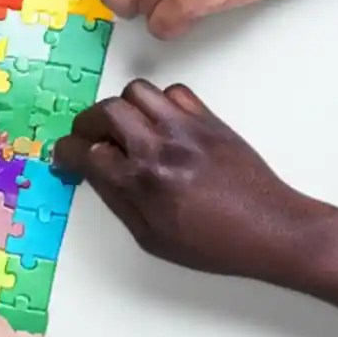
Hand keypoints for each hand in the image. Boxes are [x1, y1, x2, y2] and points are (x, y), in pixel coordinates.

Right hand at [52, 80, 317, 280]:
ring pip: (137, 91)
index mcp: (143, 183)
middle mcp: (162, 148)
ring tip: (125, 129)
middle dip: (87, 125)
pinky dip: (159, 103)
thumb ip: (118, 201)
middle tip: (89, 141)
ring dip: (122, 108)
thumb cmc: (213, 245)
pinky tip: (160, 126)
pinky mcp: (210, 120)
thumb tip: (93, 174)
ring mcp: (187, 128)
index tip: (65, 159)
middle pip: (106, 111)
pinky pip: (174, 92)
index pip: (86, 152)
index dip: (66, 154)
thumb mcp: (152, 238)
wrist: (271, 230)